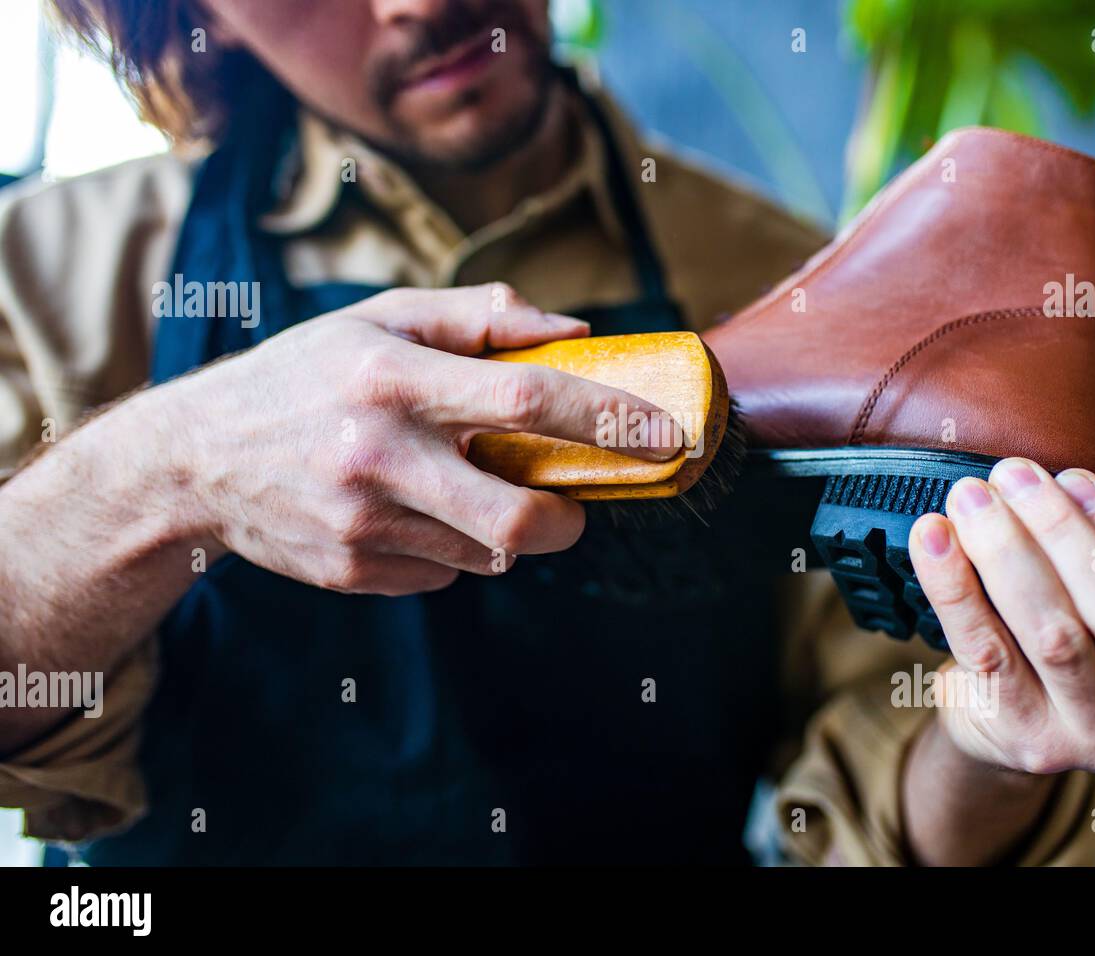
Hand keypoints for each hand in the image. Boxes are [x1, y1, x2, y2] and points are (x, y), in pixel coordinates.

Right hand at [165, 285, 678, 594]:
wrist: (194, 460)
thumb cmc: (302, 375)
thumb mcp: (381, 321)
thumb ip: (479, 317)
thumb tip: (572, 332)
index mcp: (391, 379)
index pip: (523, 400)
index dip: (604, 419)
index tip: (661, 435)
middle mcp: (377, 457)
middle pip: (518, 515)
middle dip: (570, 518)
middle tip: (574, 503)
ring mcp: (362, 526)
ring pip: (488, 552)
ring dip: (503, 528)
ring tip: (460, 489)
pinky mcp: (351, 573)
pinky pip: (443, 575)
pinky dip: (452, 549)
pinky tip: (412, 515)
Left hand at [907, 450, 1094, 775]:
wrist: (1024, 705)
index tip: (1074, 477)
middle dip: (1058, 533)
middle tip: (1009, 472)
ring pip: (1050, 634)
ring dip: (1003, 552)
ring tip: (970, 493)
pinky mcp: (1024, 741)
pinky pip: (984, 652)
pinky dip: (954, 587)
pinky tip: (931, 536)